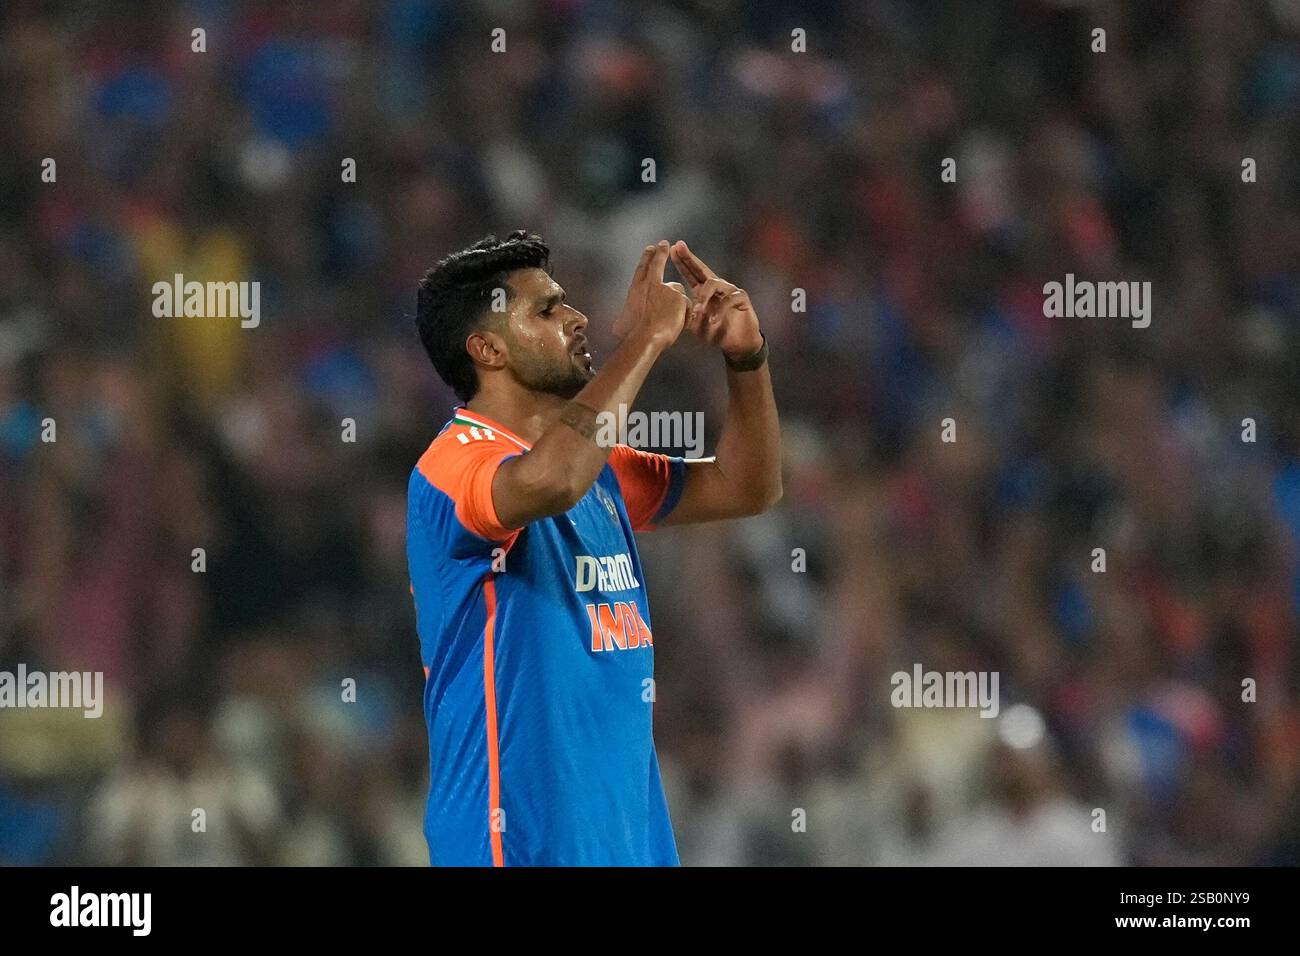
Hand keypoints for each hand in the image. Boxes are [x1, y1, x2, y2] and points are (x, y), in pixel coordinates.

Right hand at [614, 240, 690, 349]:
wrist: (645, 336)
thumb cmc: (633, 334)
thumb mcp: (623, 324)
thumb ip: (623, 321)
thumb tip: (616, 329)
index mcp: (637, 289)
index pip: (642, 269)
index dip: (647, 258)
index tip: (650, 248)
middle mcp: (651, 284)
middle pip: (657, 264)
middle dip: (660, 252)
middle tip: (663, 243)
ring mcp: (666, 289)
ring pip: (678, 294)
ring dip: (678, 307)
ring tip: (670, 322)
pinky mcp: (679, 296)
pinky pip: (687, 306)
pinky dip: (685, 316)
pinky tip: (678, 324)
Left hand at [669, 240, 762, 360]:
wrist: (738, 343)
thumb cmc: (716, 333)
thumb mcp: (696, 325)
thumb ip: (688, 315)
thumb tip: (676, 308)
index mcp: (704, 291)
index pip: (691, 273)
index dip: (682, 262)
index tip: (672, 250)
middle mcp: (717, 286)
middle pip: (702, 269)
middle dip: (689, 258)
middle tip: (679, 247)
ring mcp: (729, 290)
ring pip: (714, 282)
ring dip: (703, 295)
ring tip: (698, 310)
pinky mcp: (741, 298)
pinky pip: (728, 299)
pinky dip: (719, 311)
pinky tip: (712, 321)